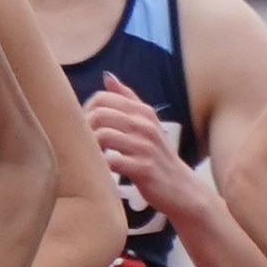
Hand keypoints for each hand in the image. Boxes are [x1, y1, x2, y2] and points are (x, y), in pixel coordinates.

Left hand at [84, 72, 196, 214]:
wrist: (183, 189)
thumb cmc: (158, 155)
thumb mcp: (148, 123)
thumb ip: (128, 99)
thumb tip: (107, 76)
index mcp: (143, 112)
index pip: (103, 98)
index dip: (86, 110)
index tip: (84, 125)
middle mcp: (145, 126)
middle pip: (99, 114)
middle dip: (84, 128)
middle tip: (83, 142)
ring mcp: (145, 147)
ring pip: (103, 136)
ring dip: (90, 147)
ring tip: (91, 155)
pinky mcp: (144, 169)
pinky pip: (112, 161)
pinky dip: (101, 166)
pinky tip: (100, 169)